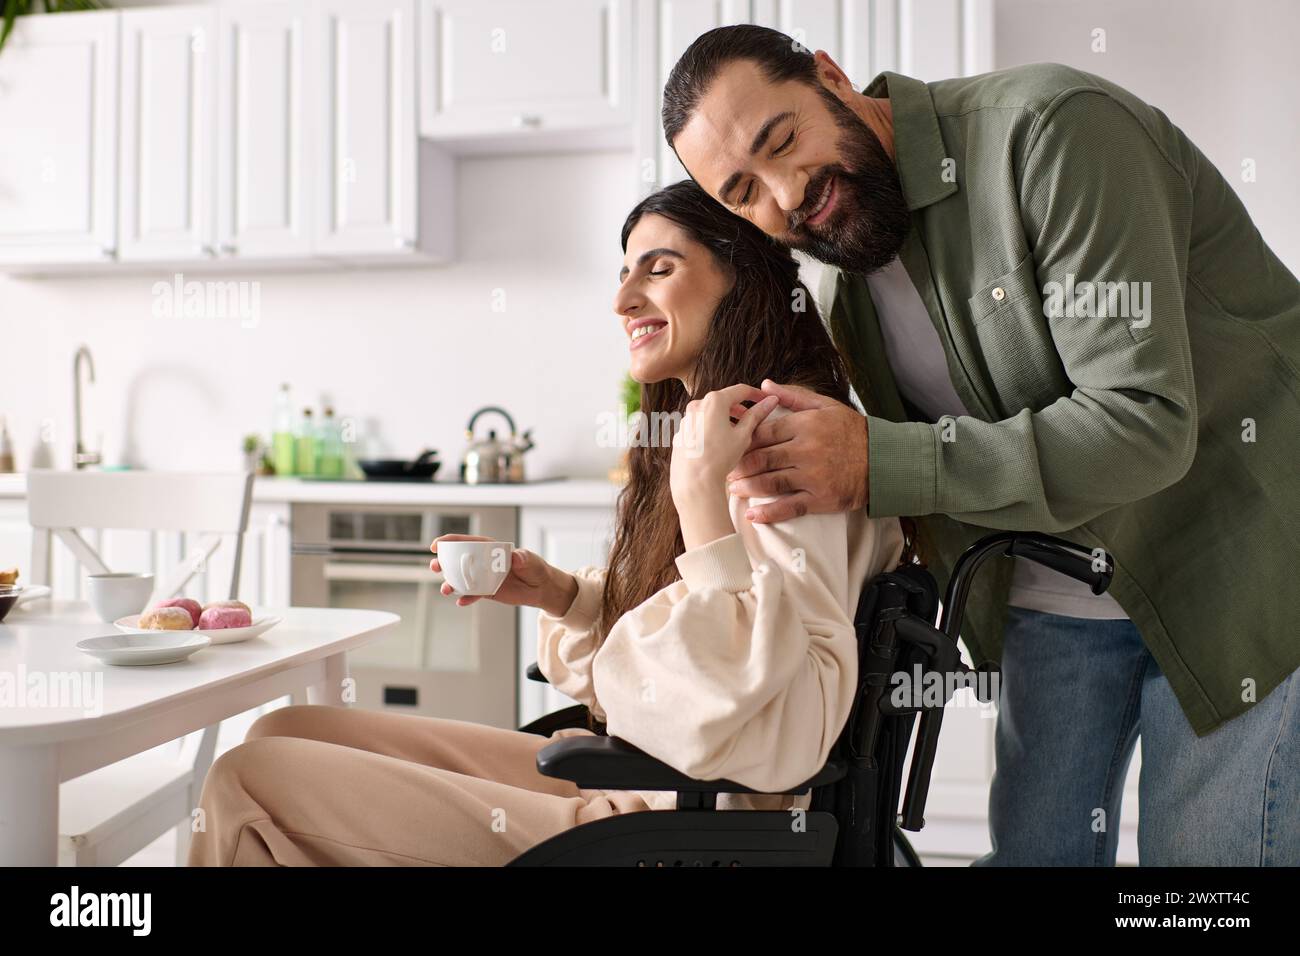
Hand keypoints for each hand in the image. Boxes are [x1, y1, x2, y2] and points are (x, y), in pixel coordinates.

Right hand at [430, 534, 576, 615]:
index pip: (466, 541)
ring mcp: (483, 577)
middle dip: (442, 562)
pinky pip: (472, 595)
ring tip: (445, 589)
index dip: (449, 542)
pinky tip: (461, 602)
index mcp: (490, 548)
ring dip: (449, 583)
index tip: (436, 546)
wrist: (542, 588)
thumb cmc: (537, 569)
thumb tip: (515, 557)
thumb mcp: (531, 561)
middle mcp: (483, 562)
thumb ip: (523, 558)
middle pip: (457, 560)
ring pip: (461, 579)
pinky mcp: (487, 592)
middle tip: (434, 567)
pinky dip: (466, 598)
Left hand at [670, 384, 778, 507]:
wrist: (694, 481)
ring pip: (711, 412)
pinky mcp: (682, 432)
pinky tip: (719, 443)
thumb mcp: (743, 435)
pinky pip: (700, 424)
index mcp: (714, 401)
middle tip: (752, 418)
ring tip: (736, 433)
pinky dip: (712, 427)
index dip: (756, 394)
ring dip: (725, 417)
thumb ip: (756, 415)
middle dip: (739, 407)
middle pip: (723, 400)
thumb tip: (769, 402)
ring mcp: (686, 418)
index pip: (740, 390)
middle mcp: (697, 405)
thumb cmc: (719, 458)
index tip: (765, 400)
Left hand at [725, 379, 868, 522]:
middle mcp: (806, 450)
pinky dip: (769, 513)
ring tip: (732, 489)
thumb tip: (764, 385)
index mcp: (805, 425)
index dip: (743, 440)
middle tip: (723, 469)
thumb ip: (792, 396)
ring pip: (771, 482)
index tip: (729, 445)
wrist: (884, 460)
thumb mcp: (825, 406)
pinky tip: (753, 515)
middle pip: (762, 458)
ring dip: (748, 487)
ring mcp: (813, 476)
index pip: (764, 432)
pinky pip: (789, 507)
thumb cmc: (853, 430)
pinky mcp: (821, 498)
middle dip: (739, 465)